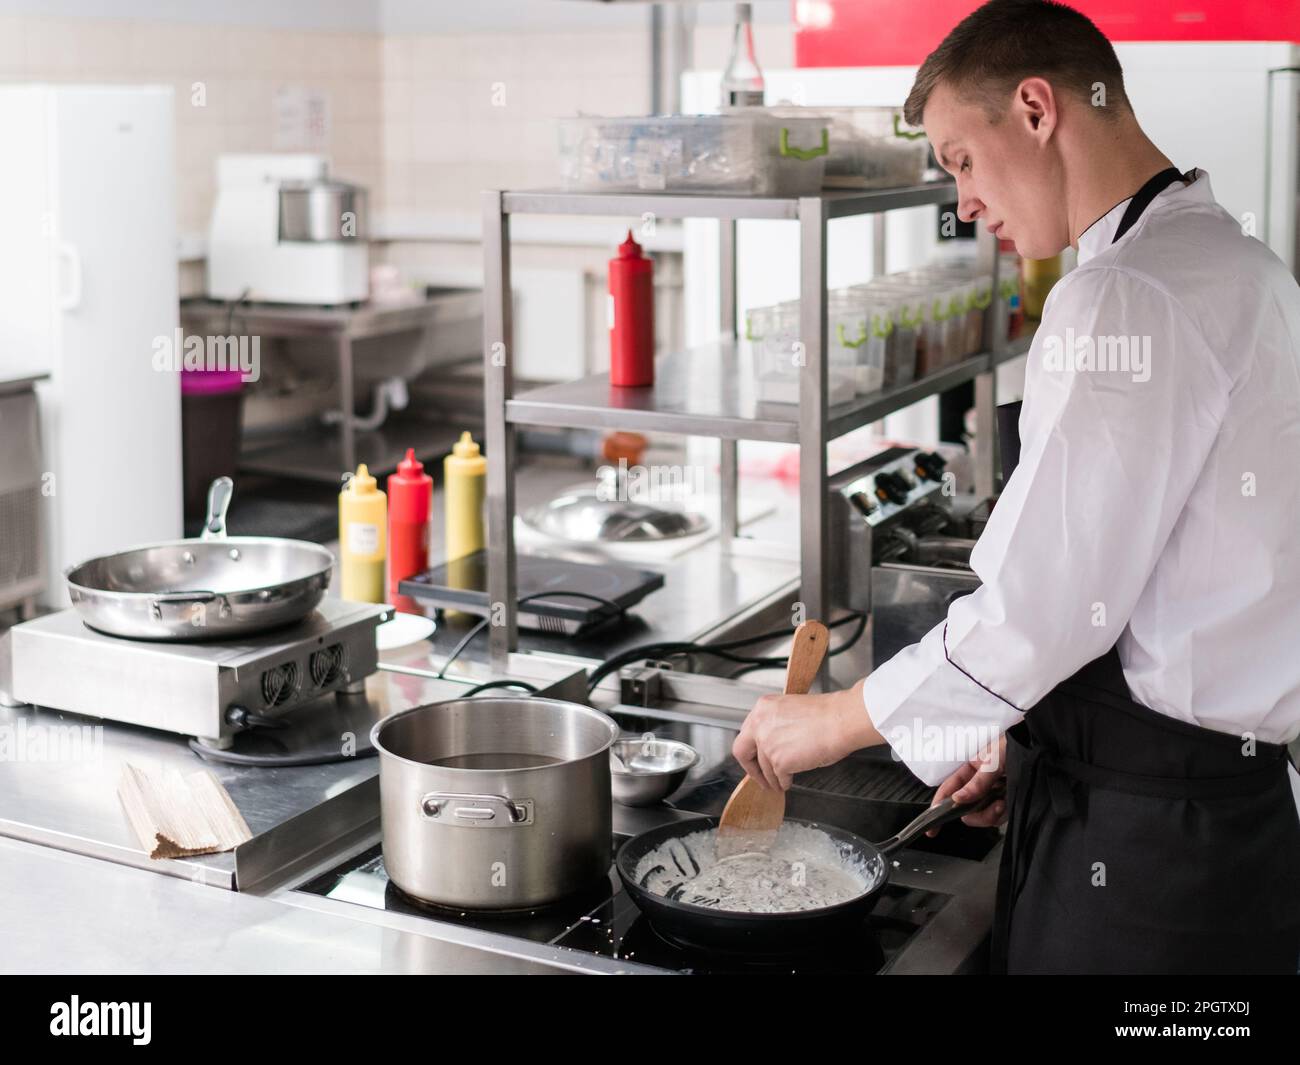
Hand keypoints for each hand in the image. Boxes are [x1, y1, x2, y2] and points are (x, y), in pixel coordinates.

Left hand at [732, 679, 883, 791]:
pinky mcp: (779, 761)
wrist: (841, 720)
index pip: (746, 732)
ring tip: (779, 783)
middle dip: (751, 768)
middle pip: (742, 751)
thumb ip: (775, 724)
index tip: (755, 757)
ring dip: (772, 778)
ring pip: (764, 768)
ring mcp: (768, 743)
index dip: (751, 748)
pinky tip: (789, 782)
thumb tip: (773, 742)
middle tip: (758, 777)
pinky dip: (784, 782)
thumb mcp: (791, 710)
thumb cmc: (826, 715)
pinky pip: (779, 777)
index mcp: (763, 708)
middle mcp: (760, 724)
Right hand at [926, 735, 1007, 836]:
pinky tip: (1007, 803)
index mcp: (969, 770)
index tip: (931, 827)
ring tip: (1002, 803)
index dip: (937, 807)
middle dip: (975, 814)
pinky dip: (1001, 814)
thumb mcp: (993, 761)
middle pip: (965, 809)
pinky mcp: (1005, 802)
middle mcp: (978, 784)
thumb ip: (976, 782)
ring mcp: (991, 794)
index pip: (948, 790)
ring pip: (981, 816)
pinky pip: (997, 817)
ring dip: (991, 814)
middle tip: (993, 806)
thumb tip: (958, 800)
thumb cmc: (1012, 744)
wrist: (1038, 747)